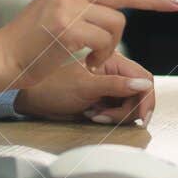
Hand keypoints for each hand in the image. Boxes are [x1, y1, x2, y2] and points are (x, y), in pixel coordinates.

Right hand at [0, 0, 177, 93]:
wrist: (2, 59)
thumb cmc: (31, 44)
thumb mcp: (57, 13)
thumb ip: (84, 5)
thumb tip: (117, 5)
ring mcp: (66, 8)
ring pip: (116, 22)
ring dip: (113, 46)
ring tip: (95, 58)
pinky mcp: (65, 29)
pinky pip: (103, 41)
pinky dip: (103, 56)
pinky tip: (89, 64)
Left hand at [14, 54, 156, 124]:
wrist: (32, 98)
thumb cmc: (51, 87)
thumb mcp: (85, 87)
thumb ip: (116, 86)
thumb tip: (144, 85)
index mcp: (112, 59)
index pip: (143, 78)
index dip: (146, 98)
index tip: (142, 118)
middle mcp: (113, 71)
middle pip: (139, 93)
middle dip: (128, 110)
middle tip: (108, 118)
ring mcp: (108, 85)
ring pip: (129, 104)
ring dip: (117, 115)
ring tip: (94, 115)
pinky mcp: (102, 98)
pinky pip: (117, 110)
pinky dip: (109, 117)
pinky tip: (92, 115)